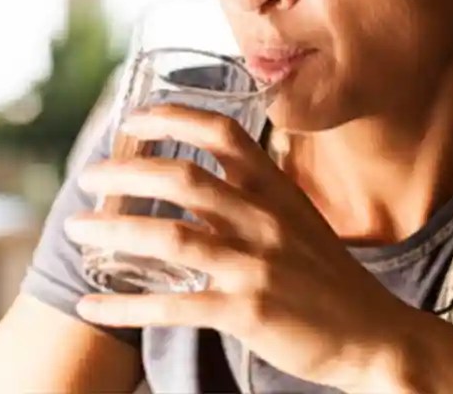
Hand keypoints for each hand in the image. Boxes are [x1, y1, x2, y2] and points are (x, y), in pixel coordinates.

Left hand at [63, 104, 425, 392]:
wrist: (376, 335)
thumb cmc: (331, 279)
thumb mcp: (301, 221)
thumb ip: (257, 198)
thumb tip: (204, 181)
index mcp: (276, 191)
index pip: (222, 132)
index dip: (173, 117)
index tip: (134, 119)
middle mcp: (263, 220)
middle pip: (181, 178)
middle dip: (124, 171)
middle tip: (87, 176)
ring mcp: (254, 266)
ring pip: (168, 236)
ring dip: (112, 229)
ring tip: (75, 229)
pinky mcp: (246, 312)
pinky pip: (172, 305)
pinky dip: (125, 305)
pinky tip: (92, 304)